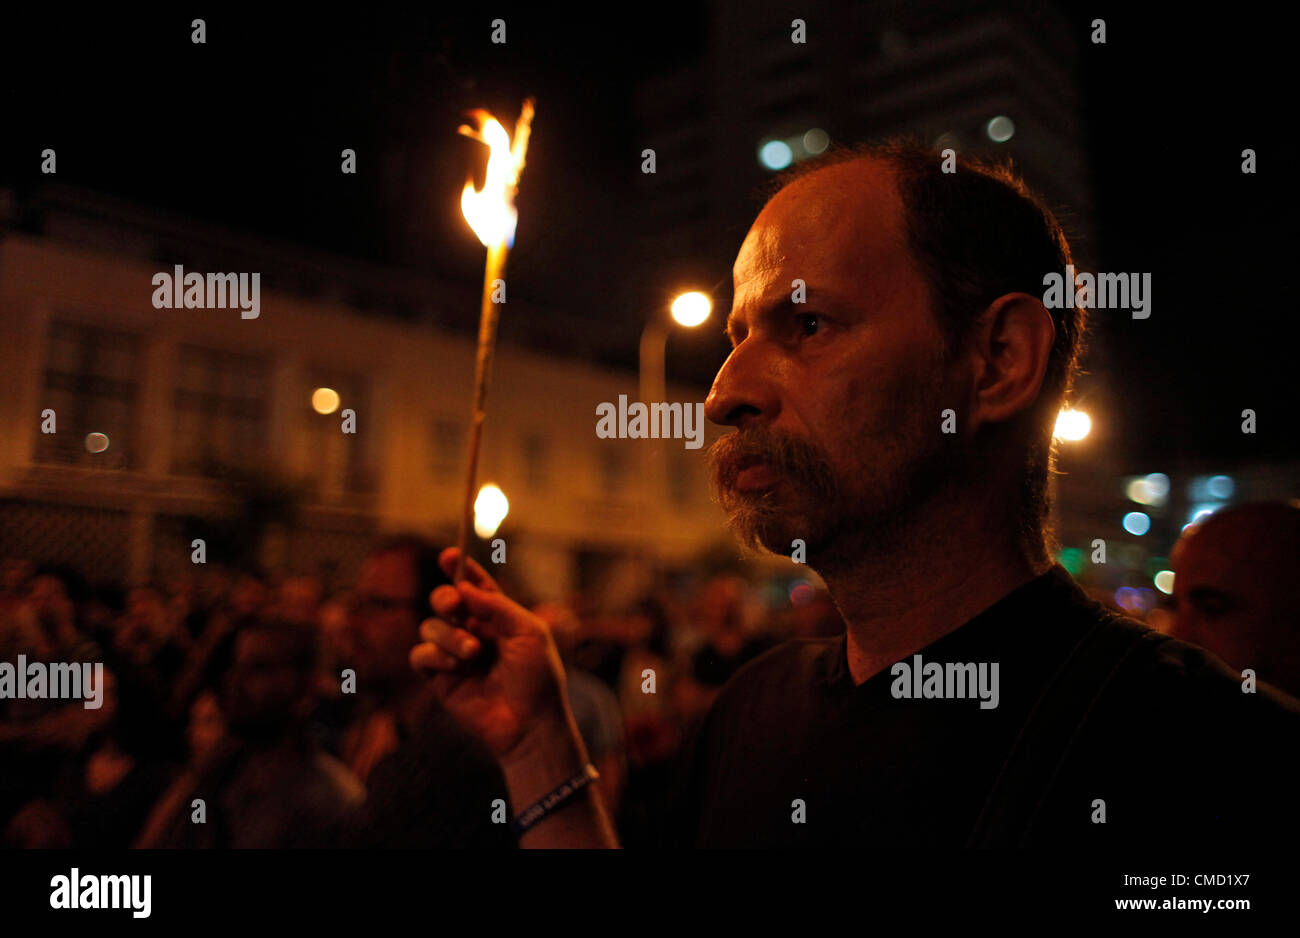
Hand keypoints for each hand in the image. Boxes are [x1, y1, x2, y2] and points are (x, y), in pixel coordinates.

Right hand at [410, 548, 569, 761]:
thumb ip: (496, 606)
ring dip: (448, 634)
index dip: (460, 569)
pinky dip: (434, 655)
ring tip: (472, 652)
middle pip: (444, 601)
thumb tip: (462, 587)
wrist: (530, 723)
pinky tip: (456, 666)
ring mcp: (455, 655)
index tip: (448, 555)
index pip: (474, 587)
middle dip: (444, 598)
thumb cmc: (537, 678)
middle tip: (454, 605)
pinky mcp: (440, 679)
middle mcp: (473, 632)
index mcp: (497, 618)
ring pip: (430, 627)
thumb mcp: (528, 631)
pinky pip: (420, 655)